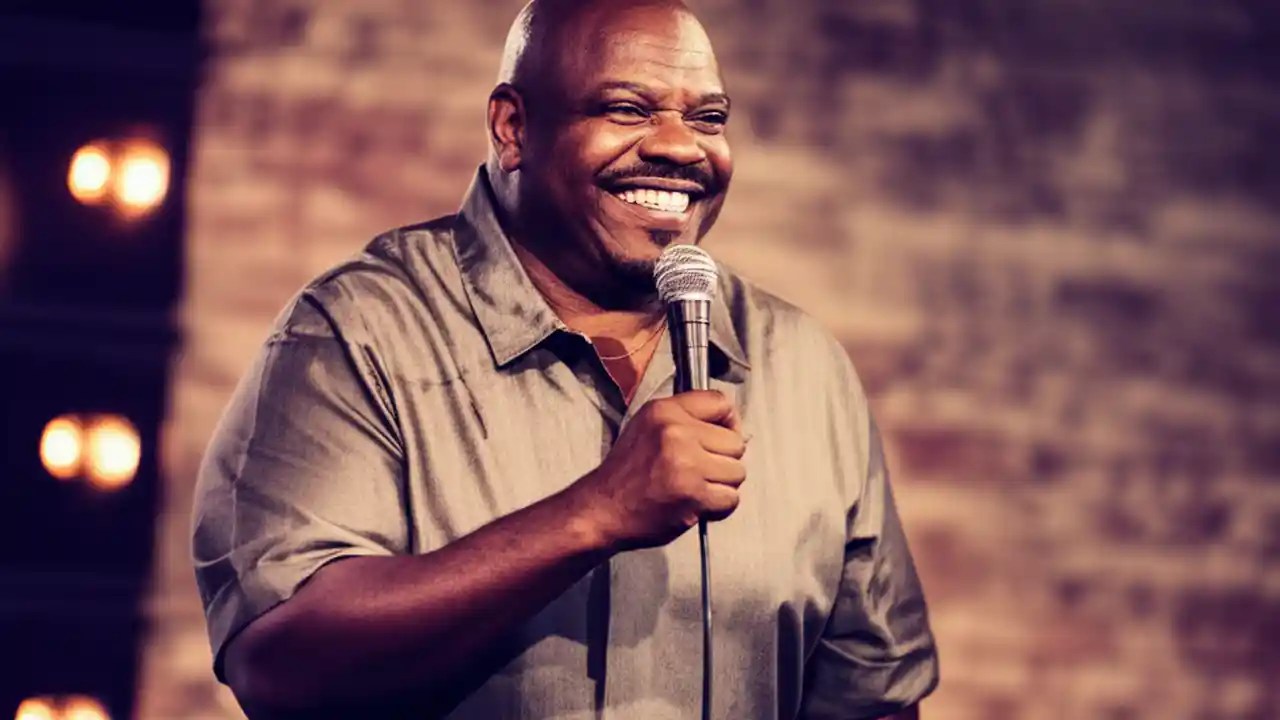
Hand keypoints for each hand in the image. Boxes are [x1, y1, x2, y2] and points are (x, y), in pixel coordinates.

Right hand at [573, 390, 746, 551]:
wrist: (604, 509)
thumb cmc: (626, 473)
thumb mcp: (647, 427)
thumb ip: (684, 418)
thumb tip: (727, 423)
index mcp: (664, 411)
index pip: (721, 403)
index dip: (728, 423)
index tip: (722, 437)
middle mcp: (676, 432)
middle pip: (735, 442)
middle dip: (725, 460)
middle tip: (702, 470)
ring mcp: (686, 464)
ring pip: (737, 472)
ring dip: (723, 485)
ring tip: (698, 487)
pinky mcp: (692, 494)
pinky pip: (731, 499)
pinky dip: (719, 507)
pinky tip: (698, 503)